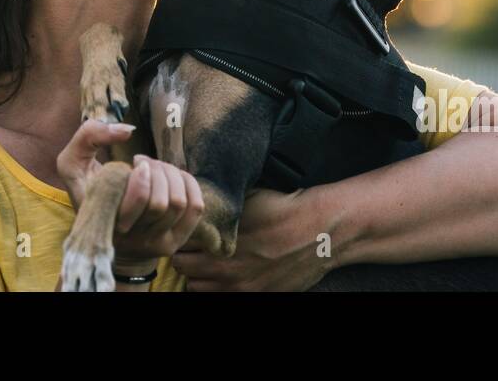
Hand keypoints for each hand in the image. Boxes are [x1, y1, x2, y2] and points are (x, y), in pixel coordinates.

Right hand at [56, 120, 205, 273]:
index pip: (138, 202)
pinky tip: (171, 177)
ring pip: (178, 203)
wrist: (104, 228)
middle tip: (142, 163)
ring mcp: (155, 243)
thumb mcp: (72, 162)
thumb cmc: (89, 187)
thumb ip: (88, 136)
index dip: (142, 178)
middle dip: (156, 172)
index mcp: (105, 223)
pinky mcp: (174, 241)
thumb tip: (126, 130)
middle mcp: (131, 240)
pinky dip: (188, 183)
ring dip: (170, 175)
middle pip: (161, 204)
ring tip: (154, 169)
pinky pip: (194, 208)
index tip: (135, 162)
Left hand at [171, 187, 331, 290]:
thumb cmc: (283, 209)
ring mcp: (238, 286)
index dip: (181, 234)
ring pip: (195, 287)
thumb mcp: (244, 200)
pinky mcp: (255, 296)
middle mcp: (223, 267)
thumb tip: (198, 202)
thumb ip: (217, 208)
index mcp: (218, 238)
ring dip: (198, 275)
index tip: (187, 230)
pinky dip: (219, 287)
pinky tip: (229, 274)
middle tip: (194, 246)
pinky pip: (219, 297)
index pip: (178, 242)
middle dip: (185, 254)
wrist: (318, 230)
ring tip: (210, 262)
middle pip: (182, 266)